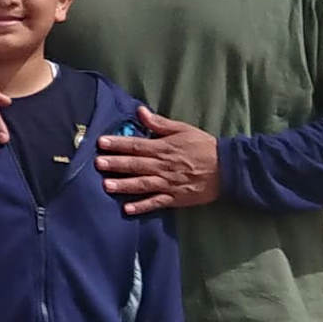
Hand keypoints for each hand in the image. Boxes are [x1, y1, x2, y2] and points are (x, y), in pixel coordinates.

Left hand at [101, 107, 222, 213]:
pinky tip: (127, 209)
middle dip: (115, 164)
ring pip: (142, 184)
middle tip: (97, 163)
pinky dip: (142, 207)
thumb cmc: (203, 146)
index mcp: (164, 148)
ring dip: (124, 185)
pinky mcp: (175, 198)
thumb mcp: (182, 129)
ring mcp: (168, 184)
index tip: (101, 143)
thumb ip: (159, 123)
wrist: (226, 168)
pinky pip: (156, 203)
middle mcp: (163, 166)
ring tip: (106, 186)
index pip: (137, 145)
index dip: (118, 144)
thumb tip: (140, 112)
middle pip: (136, 165)